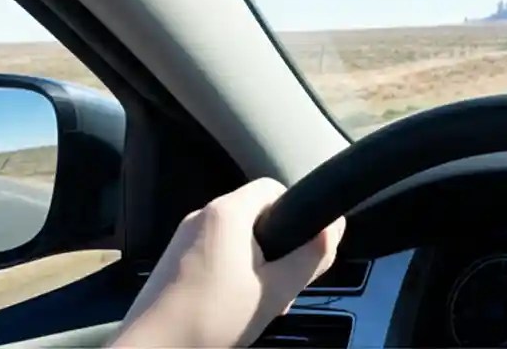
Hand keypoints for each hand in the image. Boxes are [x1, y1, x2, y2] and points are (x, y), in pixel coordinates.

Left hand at [113, 178, 345, 347]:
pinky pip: (214, 251)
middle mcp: (202, 215)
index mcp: (227, 213)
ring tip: (260, 301)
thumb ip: (311, 257)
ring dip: (256, 263)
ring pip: (235, 237)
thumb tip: (335, 227)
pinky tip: (234, 304)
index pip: (274, 188)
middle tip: (284, 285)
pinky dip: (232, 270)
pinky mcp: (172, 259)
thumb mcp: (275, 291)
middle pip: (255, 214)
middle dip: (277, 246)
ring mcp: (182, 237)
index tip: (304, 248)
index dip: (297, 213)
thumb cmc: (213, 317)